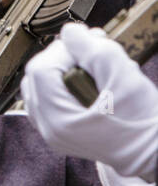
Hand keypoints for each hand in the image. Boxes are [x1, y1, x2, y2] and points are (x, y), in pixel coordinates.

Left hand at [21, 23, 157, 179]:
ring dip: (67, 67)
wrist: (154, 153)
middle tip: (94, 47)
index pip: (42, 69)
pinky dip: (67, 82)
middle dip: (65, 56)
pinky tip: (91, 78)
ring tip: (97, 64)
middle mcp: (49, 129)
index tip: (87, 42)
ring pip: (43, 84)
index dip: (62, 49)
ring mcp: (52, 131)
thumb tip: (70, 32)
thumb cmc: (145, 125)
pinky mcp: (60, 129)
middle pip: (39, 76)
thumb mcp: (125, 81)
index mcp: (60, 121)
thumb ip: (96, 53)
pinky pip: (51, 96)